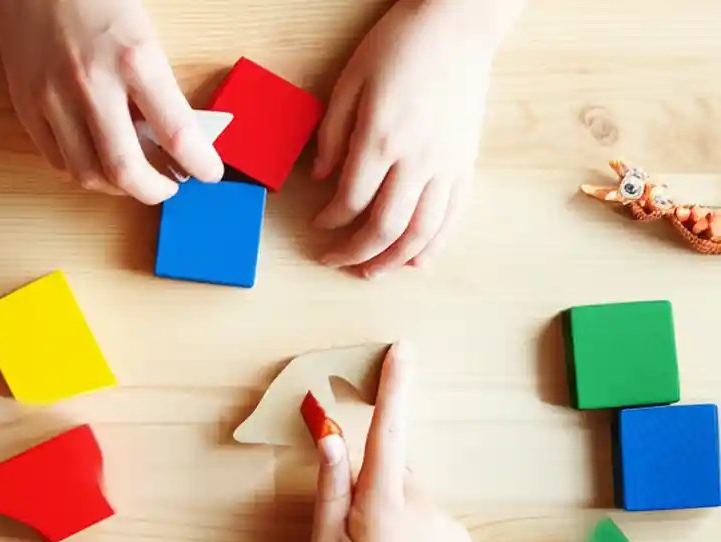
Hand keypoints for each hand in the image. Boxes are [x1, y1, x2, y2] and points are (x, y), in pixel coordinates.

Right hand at [0, 0, 223, 203]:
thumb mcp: (143, 35)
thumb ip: (157, 86)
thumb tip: (175, 136)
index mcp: (133, 59)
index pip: (176, 132)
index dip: (200, 163)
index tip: (209, 172)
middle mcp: (92, 84)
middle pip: (126, 171)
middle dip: (154, 190)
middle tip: (168, 186)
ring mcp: (53, 99)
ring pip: (87, 174)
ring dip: (117, 186)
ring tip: (134, 175)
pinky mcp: (26, 106)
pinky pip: (57, 160)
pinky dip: (83, 170)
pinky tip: (98, 158)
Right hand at [310, 343, 496, 541]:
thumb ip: (328, 491)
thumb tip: (330, 442)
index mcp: (383, 504)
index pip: (388, 430)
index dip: (394, 388)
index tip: (401, 352)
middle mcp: (422, 504)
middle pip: (391, 471)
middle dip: (371, 489)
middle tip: (353, 539)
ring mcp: (447, 523)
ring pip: (408, 500)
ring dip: (390, 519)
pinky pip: (428, 523)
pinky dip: (411, 539)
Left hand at [312, 0, 519, 276]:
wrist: (458, 27)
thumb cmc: (400, 48)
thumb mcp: (350, 82)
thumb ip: (332, 135)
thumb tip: (321, 178)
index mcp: (381, 139)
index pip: (350, 200)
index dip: (330, 221)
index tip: (318, 224)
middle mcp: (416, 159)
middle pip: (385, 227)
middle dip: (355, 253)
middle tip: (336, 260)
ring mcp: (447, 164)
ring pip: (421, 232)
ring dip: (393, 260)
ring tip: (372, 271)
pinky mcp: (467, 163)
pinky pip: (453, 216)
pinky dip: (435, 245)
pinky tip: (418, 260)